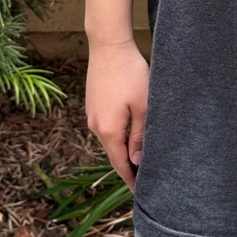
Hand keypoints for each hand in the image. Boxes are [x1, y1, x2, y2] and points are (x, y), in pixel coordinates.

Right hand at [85, 37, 149, 191]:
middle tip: (145, 176)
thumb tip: (137, 159)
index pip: (119, 163)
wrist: (108, 45)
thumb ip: (139, 134)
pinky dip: (117, 134)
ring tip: (139, 157)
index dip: (130, 177)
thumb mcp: (142, 106)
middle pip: (113, 152)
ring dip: (122, 148)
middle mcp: (95, 125)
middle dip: (127, 165)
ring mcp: (91, 113)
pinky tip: (129, 132)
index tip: (140, 191)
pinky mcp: (93, 103)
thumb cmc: (130, 73)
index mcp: (108, 130)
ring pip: (109, 138)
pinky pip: (106, 125)